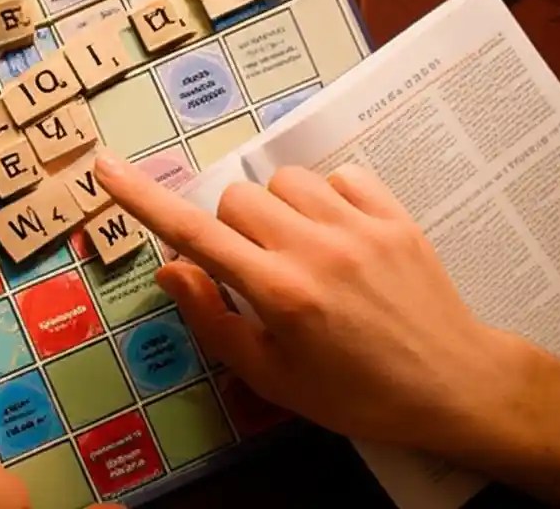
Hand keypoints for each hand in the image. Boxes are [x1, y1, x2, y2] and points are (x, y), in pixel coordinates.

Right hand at [94, 155, 517, 450]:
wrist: (454, 385)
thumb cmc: (353, 393)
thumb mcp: (271, 376)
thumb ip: (213, 320)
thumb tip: (170, 270)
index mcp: (277, 292)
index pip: (193, 234)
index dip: (142, 198)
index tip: (105, 167)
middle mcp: (313, 247)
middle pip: (235, 197)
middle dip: (229, 227)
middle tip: (253, 268)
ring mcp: (358, 226)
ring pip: (284, 181)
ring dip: (276, 208)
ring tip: (299, 248)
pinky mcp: (394, 215)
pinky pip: (339, 175)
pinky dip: (327, 197)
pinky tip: (338, 233)